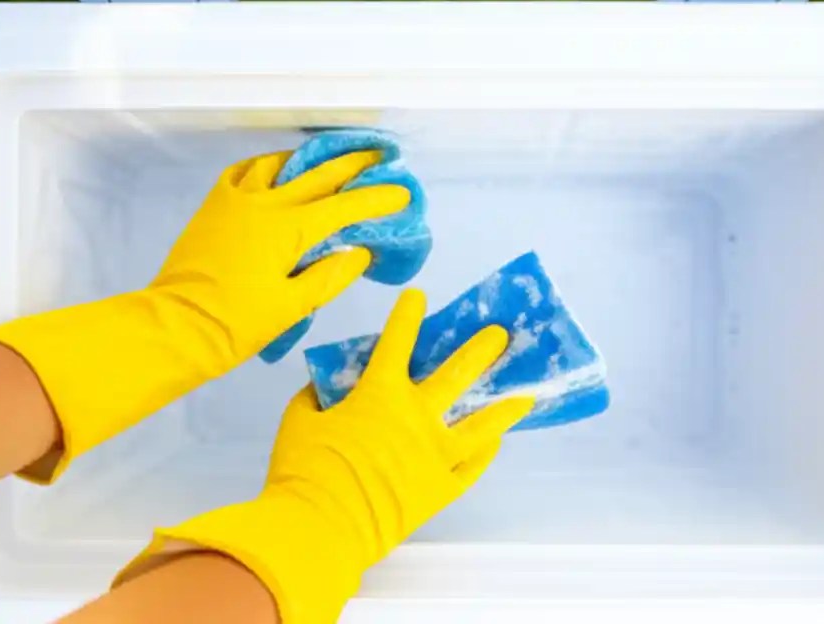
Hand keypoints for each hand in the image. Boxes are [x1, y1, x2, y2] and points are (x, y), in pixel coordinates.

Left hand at [0, 150, 408, 482]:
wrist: (178, 327)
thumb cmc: (238, 323)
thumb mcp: (293, 306)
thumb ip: (329, 275)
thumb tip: (357, 253)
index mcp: (289, 229)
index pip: (344, 207)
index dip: (375, 200)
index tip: (401, 193)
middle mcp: (266, 203)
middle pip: (318, 175)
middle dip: (353, 165)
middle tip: (380, 155)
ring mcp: (236, 200)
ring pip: (280, 165)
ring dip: (309, 161)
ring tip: (328, 160)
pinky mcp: (215, 206)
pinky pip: (243, 172)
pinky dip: (265, 166)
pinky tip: (274, 170)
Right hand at [116, 290, 535, 623]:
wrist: (321, 528)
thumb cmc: (303, 471)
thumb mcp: (298, 422)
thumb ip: (313, 399)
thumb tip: (320, 389)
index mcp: (379, 394)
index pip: (396, 342)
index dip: (406, 315)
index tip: (418, 297)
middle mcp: (416, 417)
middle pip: (457, 374)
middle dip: (480, 350)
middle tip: (500, 334)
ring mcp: (436, 454)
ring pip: (482, 423)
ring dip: (505, 406)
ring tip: (526, 395)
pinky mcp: (442, 488)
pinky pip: (473, 466)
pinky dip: (486, 452)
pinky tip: (495, 442)